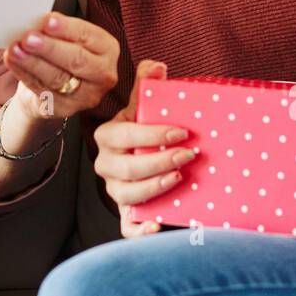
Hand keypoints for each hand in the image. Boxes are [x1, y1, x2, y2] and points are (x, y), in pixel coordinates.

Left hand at [2, 11, 119, 121]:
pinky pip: (42, 90)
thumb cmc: (62, 52)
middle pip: (76, 60)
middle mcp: (103, 74)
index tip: (48, 20)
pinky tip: (12, 60)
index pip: (88, 36)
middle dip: (49, 48)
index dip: (67, 28)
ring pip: (57, 78)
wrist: (54, 85)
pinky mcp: (66, 109)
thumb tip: (35, 21)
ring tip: (15, 49)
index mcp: (108, 48)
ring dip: (32, 62)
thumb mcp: (67, 37)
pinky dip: (24, 73)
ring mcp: (87, 95)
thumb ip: (57, 30)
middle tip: (28, 38)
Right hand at [93, 59, 197, 237]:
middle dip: (158, 161)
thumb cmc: (146, 131)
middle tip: (188, 155)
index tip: (182, 133)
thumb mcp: (143, 107)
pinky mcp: (127, 214)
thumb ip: (148, 86)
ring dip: (153, 188)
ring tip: (178, 178)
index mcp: (108, 137)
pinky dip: (140, 229)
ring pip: (125, 195)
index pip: (123, 135)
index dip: (151, 135)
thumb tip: (158, 66)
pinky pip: (127, 227)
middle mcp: (107, 165)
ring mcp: (116, 190)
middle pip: (125, 168)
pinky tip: (157, 224)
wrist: (147, 157)